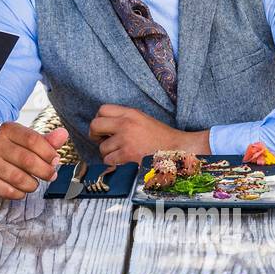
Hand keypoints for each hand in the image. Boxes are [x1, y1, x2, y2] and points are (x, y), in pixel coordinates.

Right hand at [0, 122, 68, 199]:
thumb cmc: (13, 150)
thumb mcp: (28, 141)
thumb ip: (47, 140)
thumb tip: (63, 134)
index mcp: (8, 129)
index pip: (33, 139)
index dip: (48, 152)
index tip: (55, 160)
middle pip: (28, 160)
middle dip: (45, 171)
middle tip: (51, 175)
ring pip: (19, 178)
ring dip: (33, 184)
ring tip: (34, 183)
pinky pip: (9, 191)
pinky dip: (20, 193)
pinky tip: (21, 189)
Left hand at [88, 105, 208, 165]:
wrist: (179, 151)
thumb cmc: (162, 138)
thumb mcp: (144, 120)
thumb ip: (125, 120)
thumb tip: (105, 127)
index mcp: (131, 113)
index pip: (102, 109)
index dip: (99, 119)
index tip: (103, 128)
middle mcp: (126, 124)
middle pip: (95, 125)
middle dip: (95, 135)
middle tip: (101, 140)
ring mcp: (125, 140)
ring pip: (102, 147)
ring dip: (108, 153)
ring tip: (122, 154)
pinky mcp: (127, 156)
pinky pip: (108, 160)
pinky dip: (114, 163)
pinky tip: (125, 162)